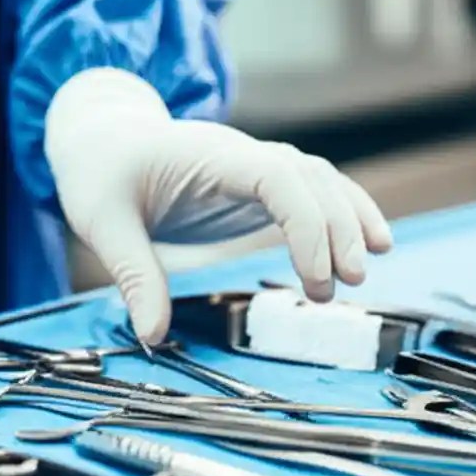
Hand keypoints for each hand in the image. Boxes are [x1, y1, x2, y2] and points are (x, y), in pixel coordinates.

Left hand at [46, 68, 392, 344]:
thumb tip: (152, 335)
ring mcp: (253, 168)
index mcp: (209, 157)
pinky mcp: (257, 186)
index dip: (306, 223)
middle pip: (310, 179)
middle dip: (338, 229)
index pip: (277, 178)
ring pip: (320, 181)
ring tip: (363, 274)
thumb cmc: (102, 175)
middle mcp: (241, 156)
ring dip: (350, 220)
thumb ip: (133, 276)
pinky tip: (372, 244)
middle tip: (343, 288)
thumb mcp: (105, 224)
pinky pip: (312, 192)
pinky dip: (344, 214)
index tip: (315, 274)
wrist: (102, 139)